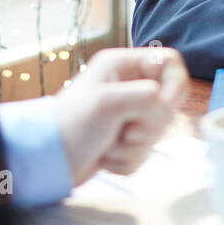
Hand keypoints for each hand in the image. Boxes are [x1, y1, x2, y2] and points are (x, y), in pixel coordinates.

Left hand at [53, 46, 188, 185]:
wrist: (47, 161)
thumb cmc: (71, 125)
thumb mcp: (109, 103)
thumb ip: (147, 98)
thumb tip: (166, 108)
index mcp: (123, 66)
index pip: (169, 63)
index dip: (176, 86)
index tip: (166, 107)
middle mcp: (127, 87)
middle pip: (167, 104)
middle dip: (148, 125)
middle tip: (124, 130)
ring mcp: (126, 115)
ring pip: (156, 133)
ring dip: (134, 147)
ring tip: (108, 144)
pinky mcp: (123, 141)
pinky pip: (144, 153)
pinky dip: (126, 160)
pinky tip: (105, 157)